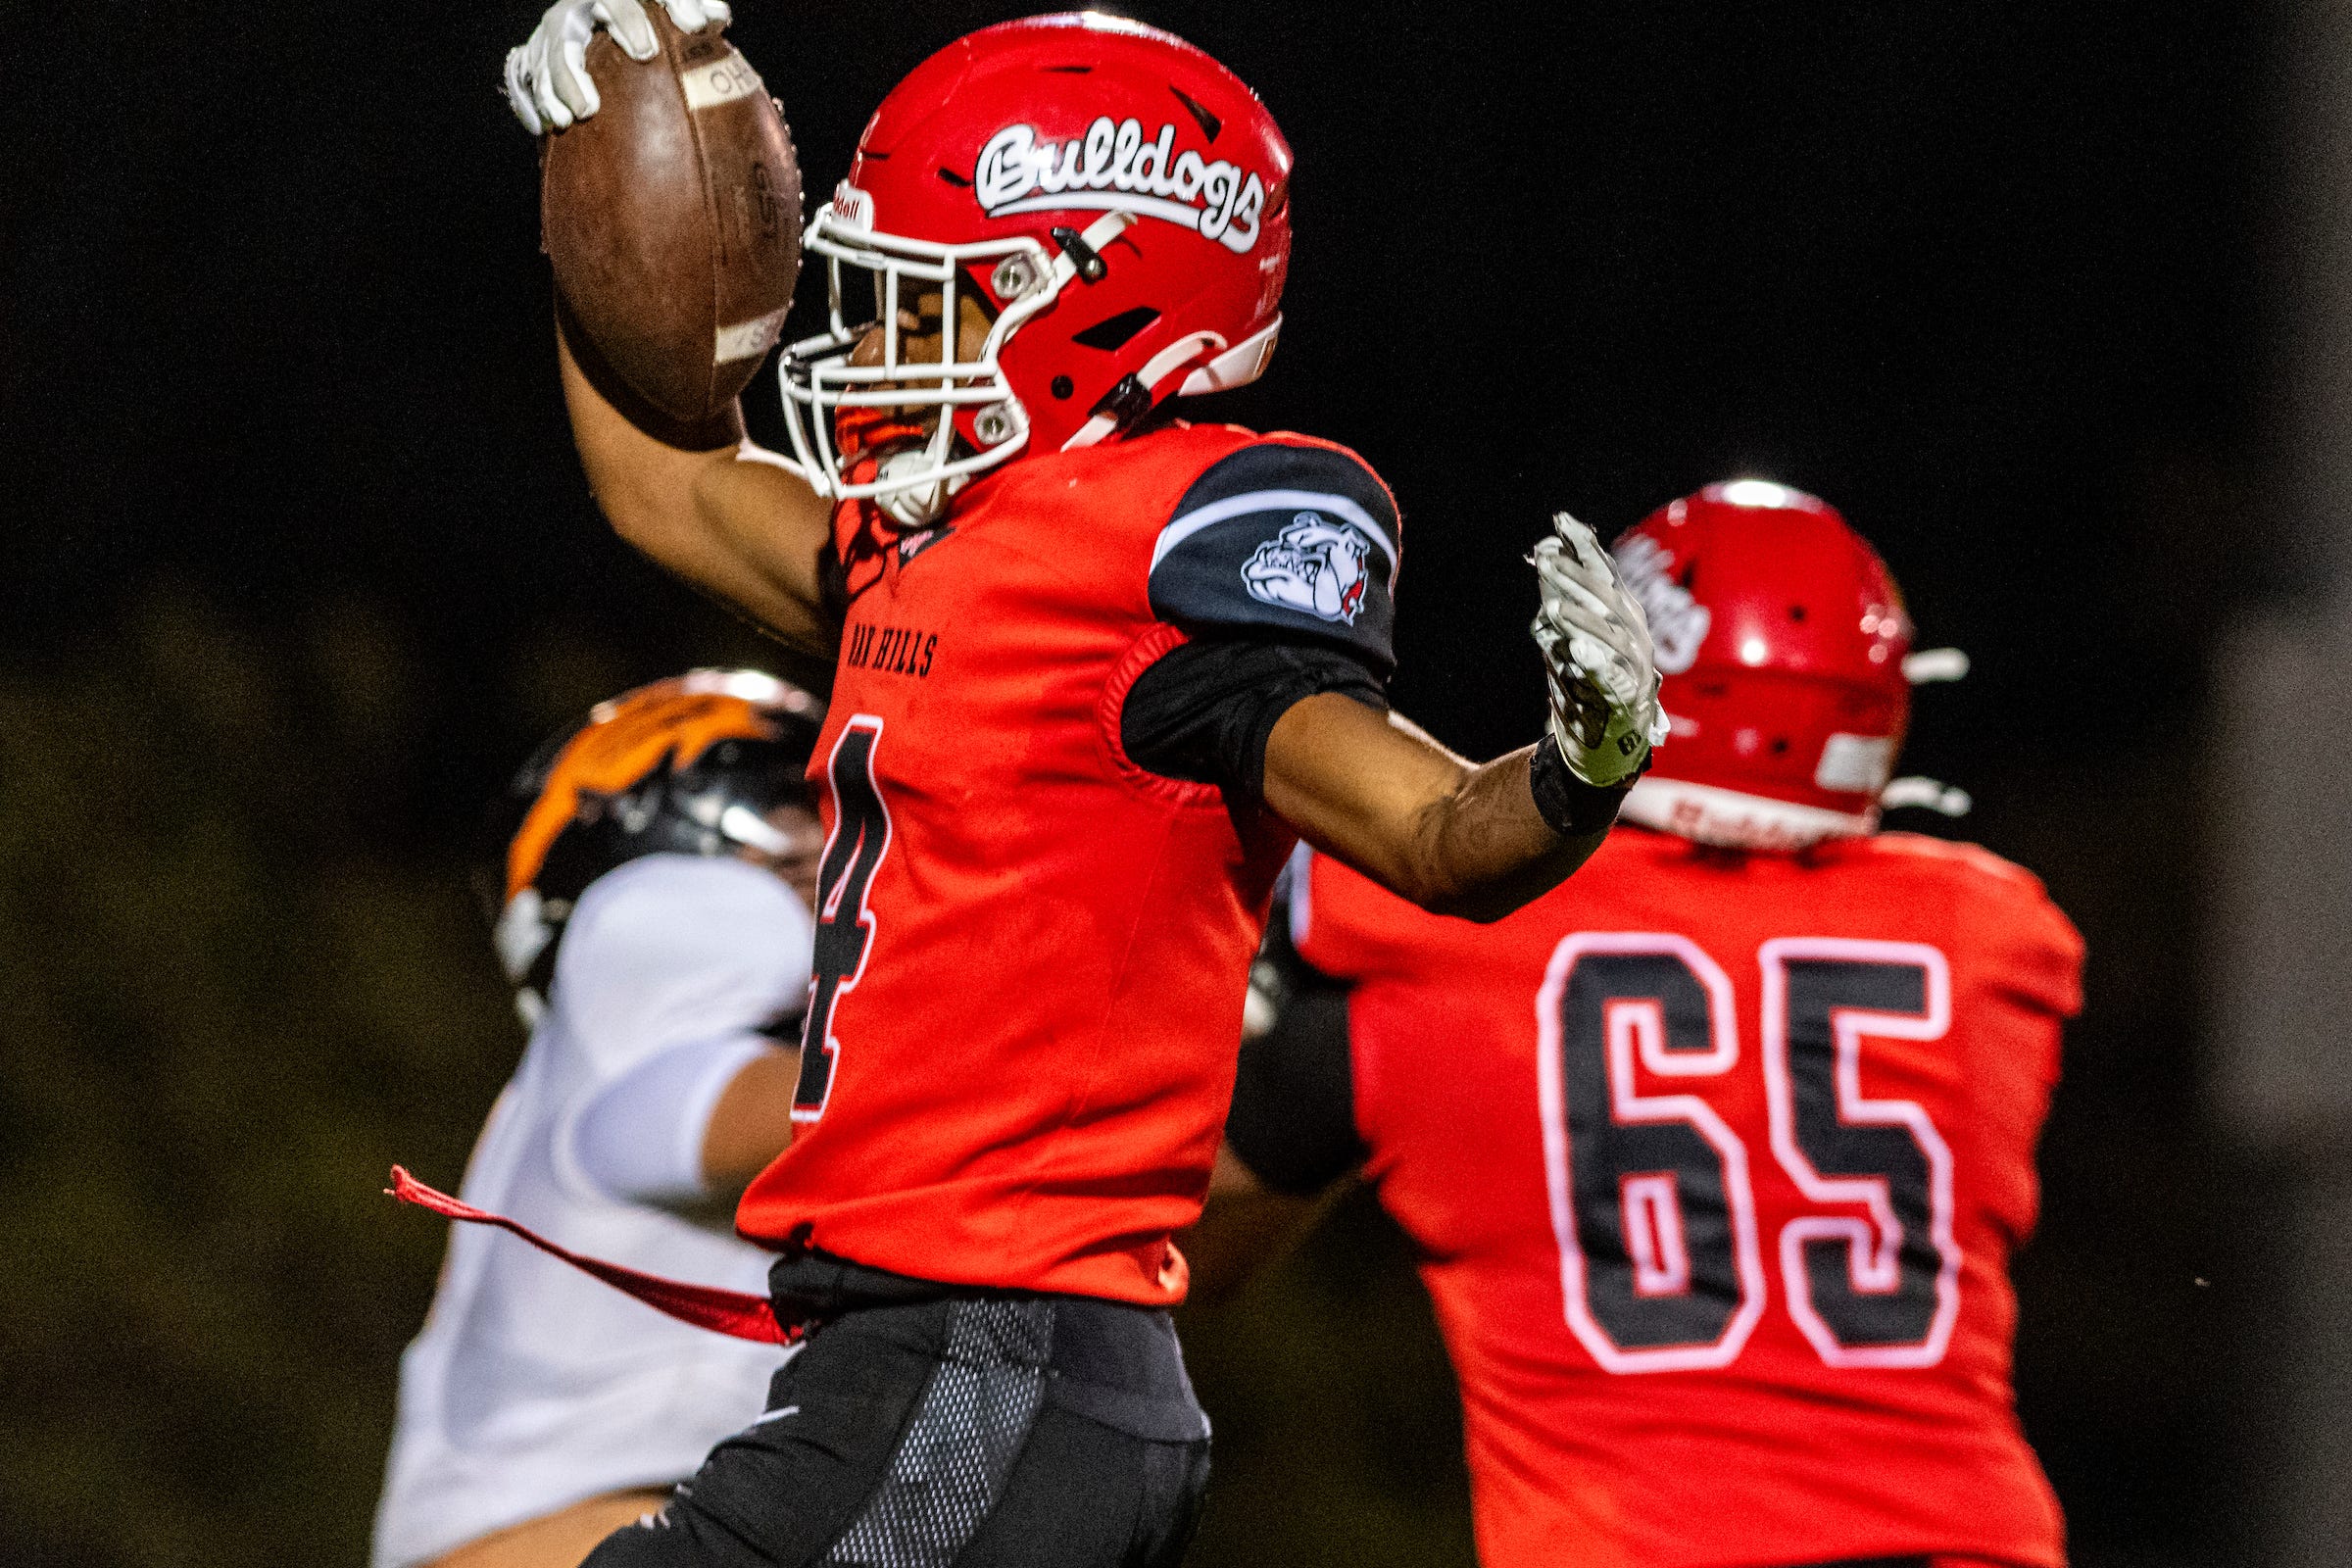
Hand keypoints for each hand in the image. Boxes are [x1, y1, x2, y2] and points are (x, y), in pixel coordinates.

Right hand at [504, 0, 731, 133]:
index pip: (616, 0)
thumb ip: (694, 6)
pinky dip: (528, 102)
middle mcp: (572, 12)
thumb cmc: (653, 14)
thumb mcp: (674, 5)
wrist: (608, 15)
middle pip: (563, 38)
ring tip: (566, 122)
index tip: (649, 52)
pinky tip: (543, 128)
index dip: (629, 23)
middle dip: (571, 73)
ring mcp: (550, 36)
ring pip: (539, 61)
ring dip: (550, 94)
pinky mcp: (534, 56)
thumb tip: (717, 18)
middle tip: (589, 109)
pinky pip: (520, 78)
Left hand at [1529, 513, 1667, 787]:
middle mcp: (1635, 634)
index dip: (1585, 547)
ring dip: (1581, 619)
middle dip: (1577, 578)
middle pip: (1608, 600)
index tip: (1561, 521)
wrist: (1608, 736)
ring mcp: (1635, 665)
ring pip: (1610, 636)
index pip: (1605, 572)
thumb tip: (1544, 551)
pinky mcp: (1628, 697)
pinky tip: (1573, 650)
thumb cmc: (1588, 677)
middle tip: (1546, 560)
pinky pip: (1611, 677)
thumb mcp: (1571, 631)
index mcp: (1623, 614)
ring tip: (1553, 606)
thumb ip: (1561, 595)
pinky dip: (1594, 662)